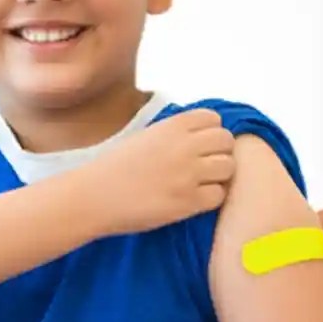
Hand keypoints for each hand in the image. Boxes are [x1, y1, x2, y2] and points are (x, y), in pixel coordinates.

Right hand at [87, 109, 234, 235]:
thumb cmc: (115, 167)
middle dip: (220, 153)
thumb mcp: (146, 136)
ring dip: (219, 176)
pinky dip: (211, 198)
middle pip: (227, 141)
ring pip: (228, 168)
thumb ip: (175, 132)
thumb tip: (203, 134)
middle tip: (206, 166)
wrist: (94, 196)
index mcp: (173, 126)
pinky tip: (195, 199)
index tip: (201, 145)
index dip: (211, 132)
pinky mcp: (187, 202)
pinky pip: (219, 195)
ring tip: (202, 183)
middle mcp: (184, 146)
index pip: (214, 119)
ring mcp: (188, 174)